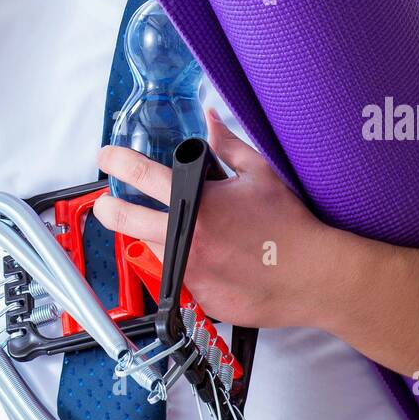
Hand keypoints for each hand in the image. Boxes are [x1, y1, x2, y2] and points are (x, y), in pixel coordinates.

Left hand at [93, 108, 330, 330]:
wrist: (313, 276)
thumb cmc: (289, 225)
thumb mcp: (259, 173)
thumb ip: (228, 144)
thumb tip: (210, 119)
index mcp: (198, 203)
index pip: (142, 175)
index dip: (117, 162)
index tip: (107, 158)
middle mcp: (187, 239)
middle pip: (126, 220)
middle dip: (107, 208)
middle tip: (105, 203)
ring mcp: (191, 273)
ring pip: (151, 251)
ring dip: (152, 238)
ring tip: (173, 231)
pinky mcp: (200, 299)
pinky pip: (179, 280)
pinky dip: (184, 267)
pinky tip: (208, 260)